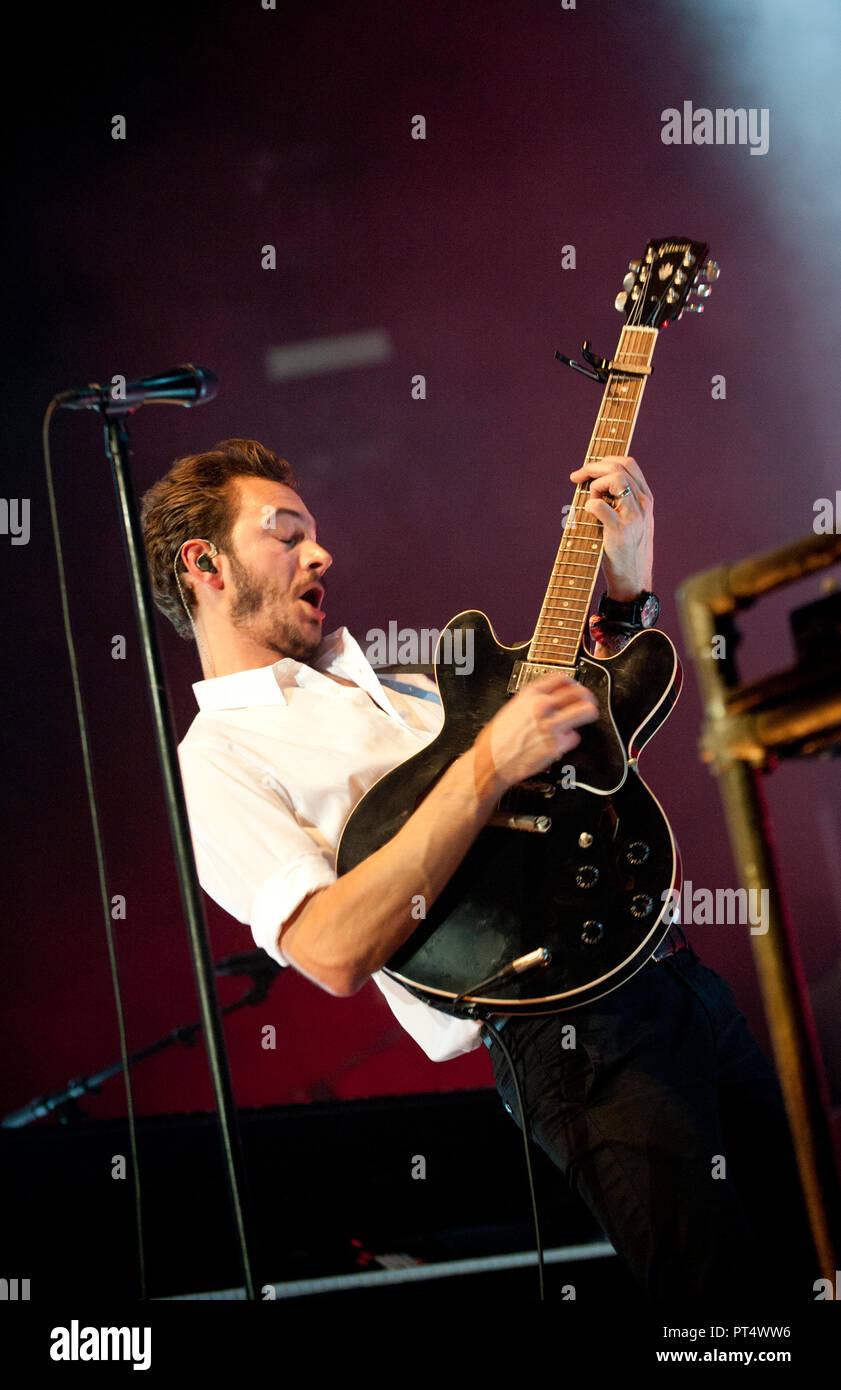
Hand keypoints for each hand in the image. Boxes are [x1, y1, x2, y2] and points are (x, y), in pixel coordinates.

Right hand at [478, 671, 598, 794]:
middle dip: (586, 697)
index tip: (575, 687)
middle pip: (579, 692)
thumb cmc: (497, 738)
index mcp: (530, 694)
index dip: (572, 682)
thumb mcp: (512, 707)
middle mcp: (542, 706)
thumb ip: (533, 699)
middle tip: (587, 702)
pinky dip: (570, 739)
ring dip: (587, 714)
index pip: (562, 678)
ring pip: (586, 711)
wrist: (490, 760)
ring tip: (584, 717)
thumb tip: (552, 695)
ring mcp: (551, 725)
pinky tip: (560, 740)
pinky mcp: (556, 745)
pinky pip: (575, 737)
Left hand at [569, 455, 652, 600]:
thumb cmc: (626, 550)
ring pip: (614, 480)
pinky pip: (598, 505)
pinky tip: (588, 515)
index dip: (604, 460)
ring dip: (594, 486)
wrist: (634, 580)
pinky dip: (588, 505)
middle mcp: (642, 504)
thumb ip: (622, 499)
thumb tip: (593, 481)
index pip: (628, 463)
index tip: (587, 469)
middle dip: (592, 468)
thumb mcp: (633, 519)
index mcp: (645, 498)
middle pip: (618, 467)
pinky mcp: (619, 531)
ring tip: (589, 501)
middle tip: (577, 478)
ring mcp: (633, 517)